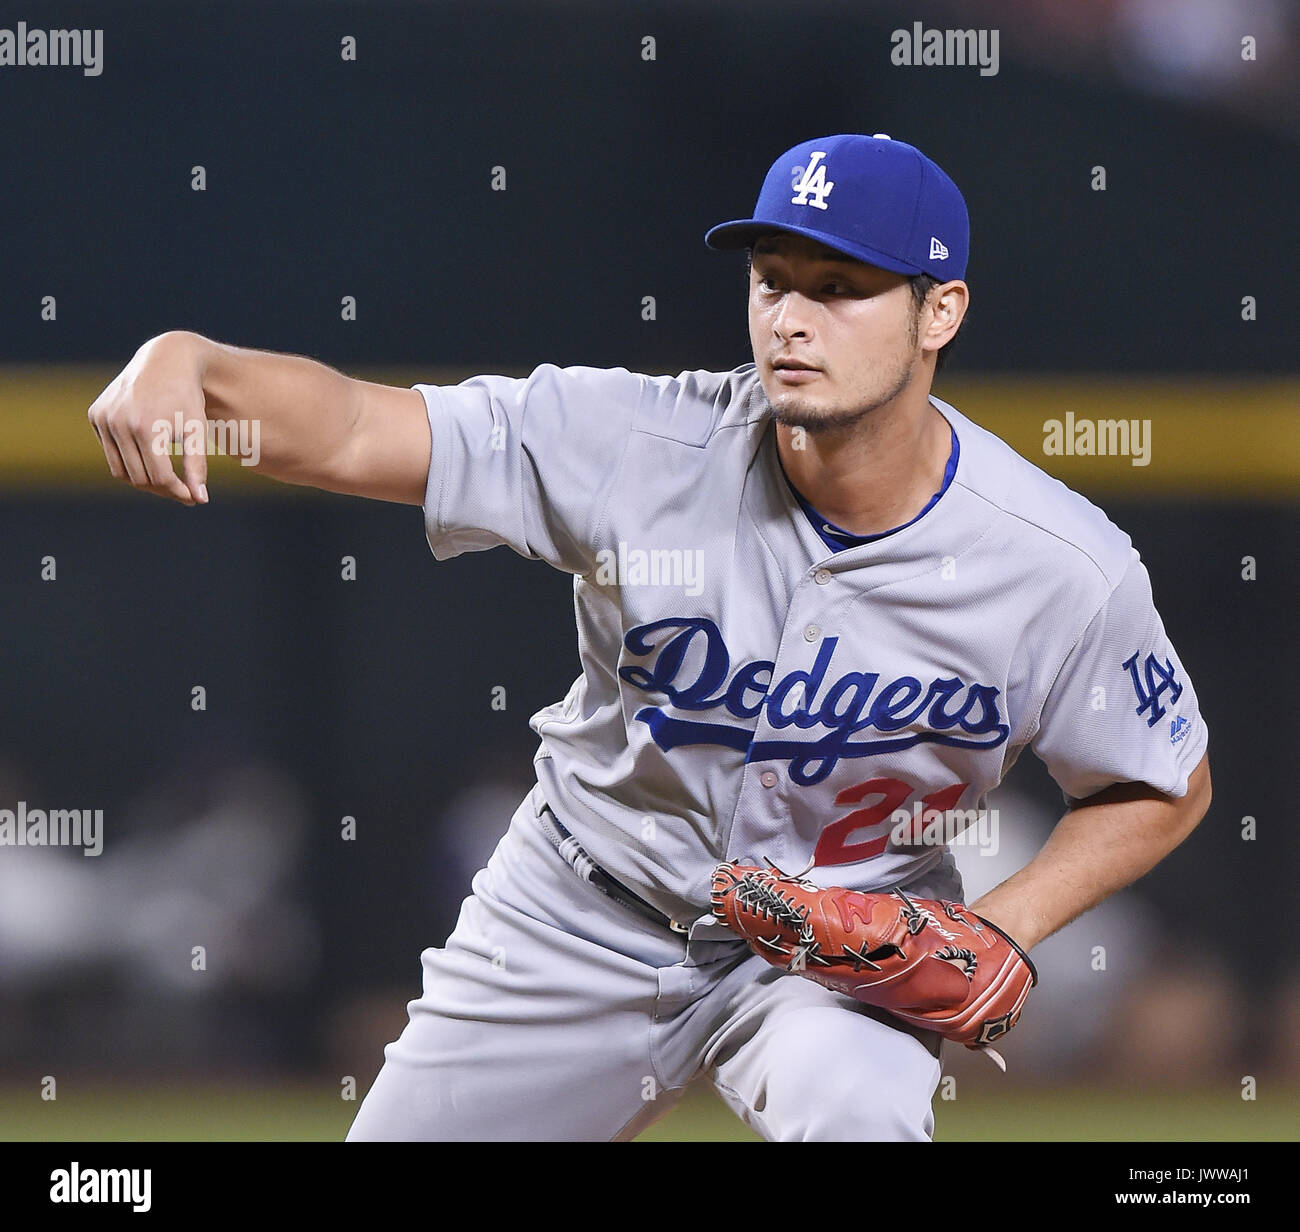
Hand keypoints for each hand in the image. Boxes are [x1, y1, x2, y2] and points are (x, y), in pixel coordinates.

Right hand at [88, 331, 211, 504]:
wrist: (166, 359)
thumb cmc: (187, 397)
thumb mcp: (197, 429)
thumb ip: (197, 466)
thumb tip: (200, 500)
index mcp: (146, 427)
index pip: (159, 477)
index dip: (177, 491)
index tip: (193, 498)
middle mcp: (119, 423)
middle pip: (139, 477)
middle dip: (163, 489)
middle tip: (183, 491)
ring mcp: (103, 418)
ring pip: (120, 471)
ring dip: (143, 480)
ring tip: (167, 480)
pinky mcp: (95, 414)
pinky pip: (110, 452)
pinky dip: (128, 461)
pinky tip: (149, 458)